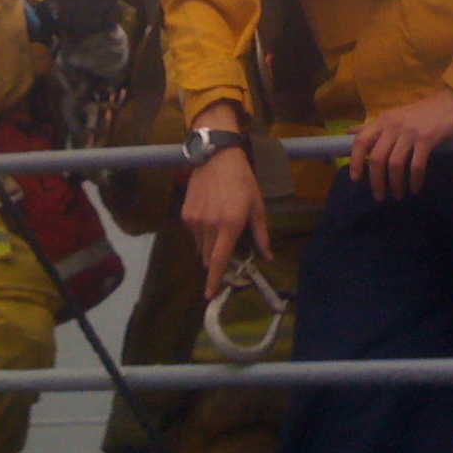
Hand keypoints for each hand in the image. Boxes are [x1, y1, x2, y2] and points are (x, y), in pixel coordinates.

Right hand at [182, 146, 271, 298]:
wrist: (217, 157)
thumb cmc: (242, 181)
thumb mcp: (257, 206)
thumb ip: (261, 235)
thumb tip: (267, 256)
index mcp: (230, 225)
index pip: (220, 260)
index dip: (215, 280)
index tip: (210, 295)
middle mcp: (209, 226)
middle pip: (209, 257)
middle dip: (217, 260)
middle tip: (227, 249)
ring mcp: (194, 220)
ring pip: (200, 246)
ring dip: (209, 245)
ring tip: (219, 225)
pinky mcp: (185, 213)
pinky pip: (193, 233)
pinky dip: (201, 232)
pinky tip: (209, 216)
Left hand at [350, 87, 452, 200]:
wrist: (451, 102)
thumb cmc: (421, 112)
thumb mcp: (394, 116)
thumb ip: (373, 126)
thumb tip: (350, 133)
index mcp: (383, 121)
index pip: (361, 141)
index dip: (355, 161)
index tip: (356, 179)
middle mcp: (393, 126)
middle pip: (377, 158)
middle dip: (376, 181)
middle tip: (379, 196)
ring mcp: (410, 133)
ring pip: (395, 165)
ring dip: (395, 184)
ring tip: (397, 195)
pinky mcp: (427, 139)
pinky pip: (417, 165)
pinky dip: (414, 180)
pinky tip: (415, 188)